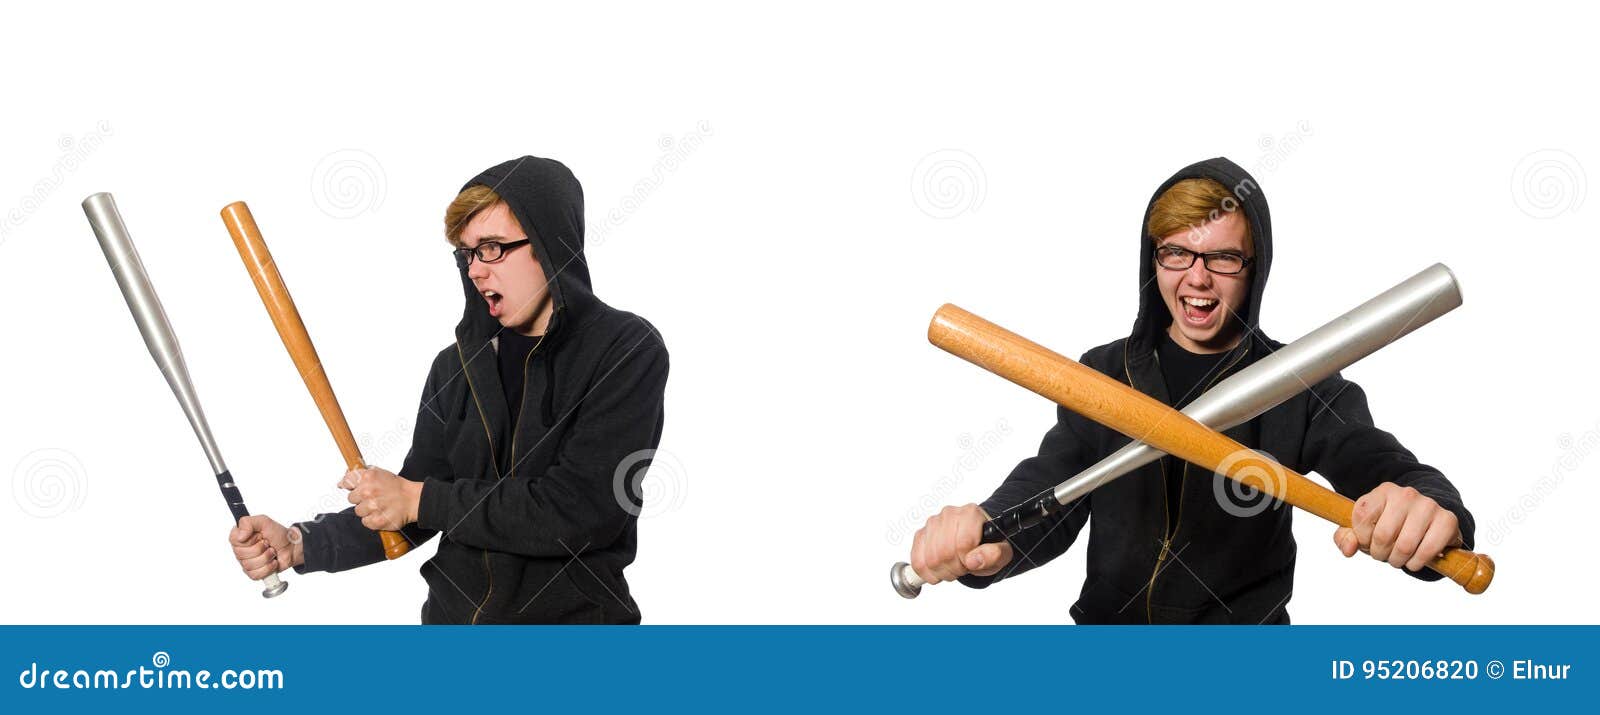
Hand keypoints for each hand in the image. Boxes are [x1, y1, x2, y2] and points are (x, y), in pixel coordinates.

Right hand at [229, 515, 301, 579]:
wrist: (292, 546)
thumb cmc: (277, 534)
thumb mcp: (264, 521)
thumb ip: (248, 523)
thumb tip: (240, 536)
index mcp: (240, 537)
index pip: (234, 540)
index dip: (249, 539)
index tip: (259, 535)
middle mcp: (240, 551)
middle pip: (241, 554)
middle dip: (260, 548)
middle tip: (267, 543)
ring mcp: (246, 563)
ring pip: (249, 564)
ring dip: (266, 557)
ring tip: (271, 551)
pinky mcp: (254, 573)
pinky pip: (256, 574)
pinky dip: (268, 567)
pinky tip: (272, 562)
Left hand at [340, 466, 421, 530]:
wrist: (413, 499)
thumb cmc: (395, 486)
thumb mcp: (379, 473)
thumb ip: (359, 475)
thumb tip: (340, 483)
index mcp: (368, 476)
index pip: (347, 480)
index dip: (348, 485)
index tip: (352, 487)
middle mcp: (369, 491)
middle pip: (351, 498)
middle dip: (360, 499)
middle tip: (374, 497)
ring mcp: (373, 506)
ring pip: (358, 511)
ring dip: (367, 510)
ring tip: (379, 506)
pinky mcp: (377, 521)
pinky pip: (365, 522)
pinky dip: (372, 520)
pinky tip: (381, 514)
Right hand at [909, 504, 1013, 584]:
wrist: (976, 541)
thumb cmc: (988, 545)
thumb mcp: (1002, 553)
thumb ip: (994, 555)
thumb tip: (973, 560)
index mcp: (971, 514)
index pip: (963, 543)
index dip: (968, 561)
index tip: (973, 562)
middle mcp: (949, 514)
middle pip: (944, 553)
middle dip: (955, 569)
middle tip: (963, 568)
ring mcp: (932, 523)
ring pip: (930, 559)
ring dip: (943, 572)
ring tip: (953, 567)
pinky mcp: (920, 535)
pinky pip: (917, 562)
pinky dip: (928, 573)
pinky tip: (940, 570)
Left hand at [1333, 482, 1461, 571]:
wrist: (1429, 521)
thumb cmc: (1391, 526)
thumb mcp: (1365, 528)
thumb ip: (1347, 537)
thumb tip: (1348, 549)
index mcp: (1383, 491)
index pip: (1362, 518)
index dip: (1362, 539)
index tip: (1368, 542)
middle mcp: (1406, 494)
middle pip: (1383, 536)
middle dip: (1380, 554)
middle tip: (1385, 555)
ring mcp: (1428, 505)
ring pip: (1404, 546)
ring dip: (1398, 561)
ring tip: (1399, 559)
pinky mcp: (1447, 520)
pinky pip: (1428, 550)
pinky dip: (1417, 562)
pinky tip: (1415, 560)